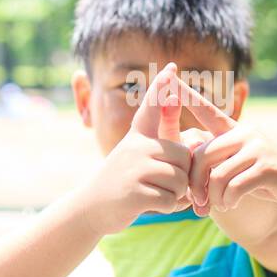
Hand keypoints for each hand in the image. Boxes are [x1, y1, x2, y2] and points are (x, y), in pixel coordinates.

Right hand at [83, 62, 193, 235]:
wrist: (90, 208)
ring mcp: (135, 169)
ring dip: (175, 195)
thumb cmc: (122, 182)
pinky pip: (171, 200)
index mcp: (137, 136)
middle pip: (183, 156)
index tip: (171, 67)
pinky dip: (168, 208)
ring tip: (154, 194)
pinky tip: (150, 206)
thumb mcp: (136, 156)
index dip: (161, 87)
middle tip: (161, 183)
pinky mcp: (135, 193)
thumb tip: (186, 120)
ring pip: (180, 181)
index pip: (151, 108)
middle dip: (181, 175)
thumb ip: (161, 145)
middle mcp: (136, 147)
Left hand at [174, 76, 276, 215]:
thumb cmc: (272, 178)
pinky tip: (232, 204)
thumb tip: (191, 180)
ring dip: (213, 198)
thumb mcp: (245, 166)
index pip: (207, 110)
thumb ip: (221, 165)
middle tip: (197, 204)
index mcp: (237, 131)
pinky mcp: (266, 167)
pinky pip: (232, 187)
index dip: (187, 95)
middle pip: (202, 156)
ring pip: (216, 175)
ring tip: (218, 206)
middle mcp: (245, 133)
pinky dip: (227, 201)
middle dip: (195, 184)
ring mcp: (257, 148)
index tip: (168, 76)